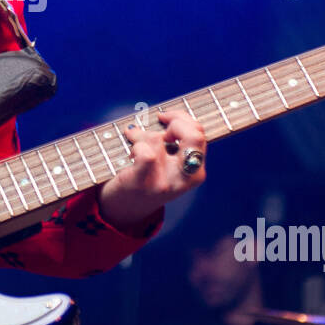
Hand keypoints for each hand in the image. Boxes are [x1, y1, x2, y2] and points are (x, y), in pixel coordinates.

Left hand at [97, 110, 205, 229]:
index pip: (200, 135)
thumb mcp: (168, 162)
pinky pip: (146, 154)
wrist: (124, 209)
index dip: (182, 118)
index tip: (166, 118)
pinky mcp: (143, 184)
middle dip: (177, 121)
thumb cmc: (147, 177)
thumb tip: (163, 115)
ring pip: (159, 139)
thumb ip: (173, 141)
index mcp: (196, 172)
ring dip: (141, 135)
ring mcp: (164, 183)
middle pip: (195, 136)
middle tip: (161, 123)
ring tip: (134, 141)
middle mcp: (184, 179)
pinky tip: (131, 150)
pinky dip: (136, 145)